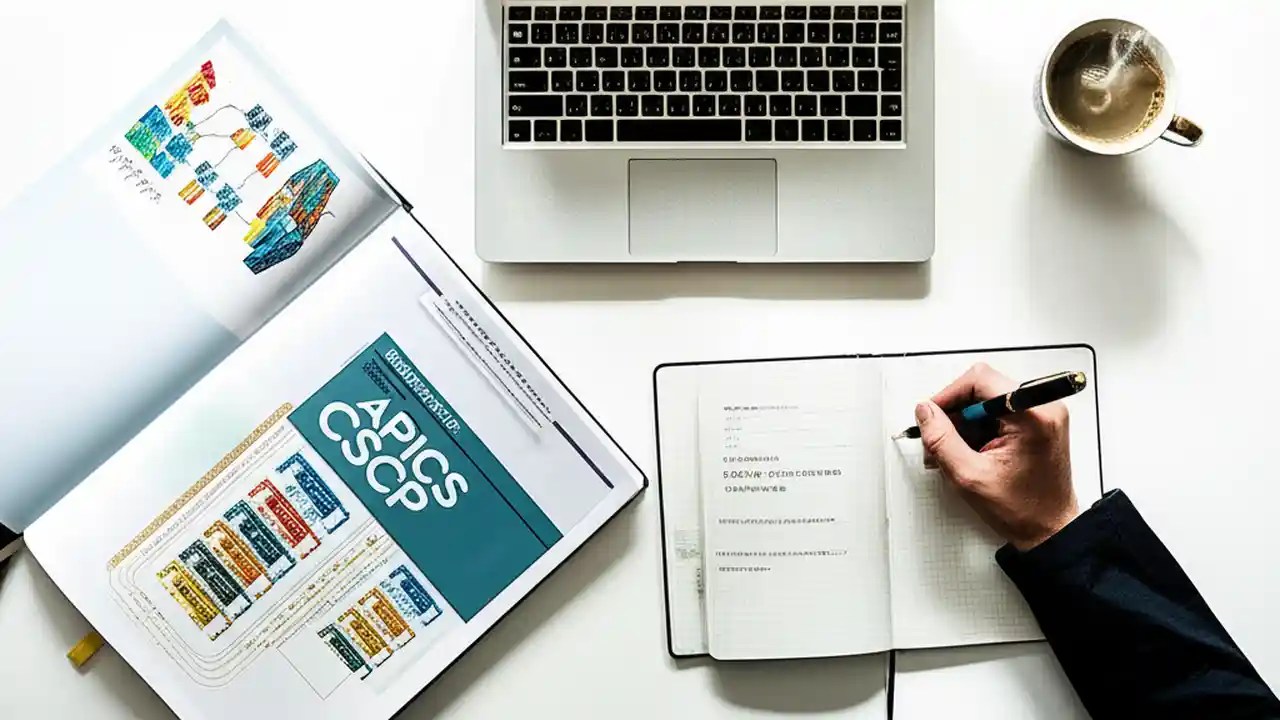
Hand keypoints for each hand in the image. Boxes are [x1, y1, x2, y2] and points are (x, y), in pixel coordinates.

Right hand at [915, 363, 1078, 550]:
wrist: (1050, 530)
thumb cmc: (1024, 510)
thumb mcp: (969, 476)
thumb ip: (942, 439)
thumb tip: (925, 412)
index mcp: (1032, 416)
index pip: (980, 380)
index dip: (948, 395)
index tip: (932, 414)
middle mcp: (1043, 408)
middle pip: (983, 388)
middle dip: (955, 414)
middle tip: (940, 440)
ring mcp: (1042, 414)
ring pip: (987, 401)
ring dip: (965, 425)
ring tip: (955, 454)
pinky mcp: (1038, 423)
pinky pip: (998, 413)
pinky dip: (978, 430)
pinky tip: (971, 453)